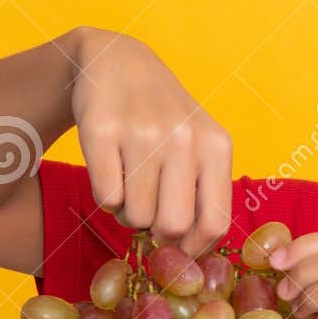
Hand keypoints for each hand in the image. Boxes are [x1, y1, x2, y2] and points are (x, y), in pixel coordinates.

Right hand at [68, 26, 232, 257]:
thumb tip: (189, 256)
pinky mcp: (101, 130)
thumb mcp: (201, 147)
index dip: (194, 248)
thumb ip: (204, 196)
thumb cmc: (166, 121)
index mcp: (216, 146)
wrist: (119, 62)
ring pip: (136, 216)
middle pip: (172, 226)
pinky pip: (106, 198)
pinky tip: (112, 172)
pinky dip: (107, 198)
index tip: (179, 247)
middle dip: (157, 231)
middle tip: (150, 209)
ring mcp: (142, 132)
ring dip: (129, 213)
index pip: (215, 223)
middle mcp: (184, 137)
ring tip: (131, 185)